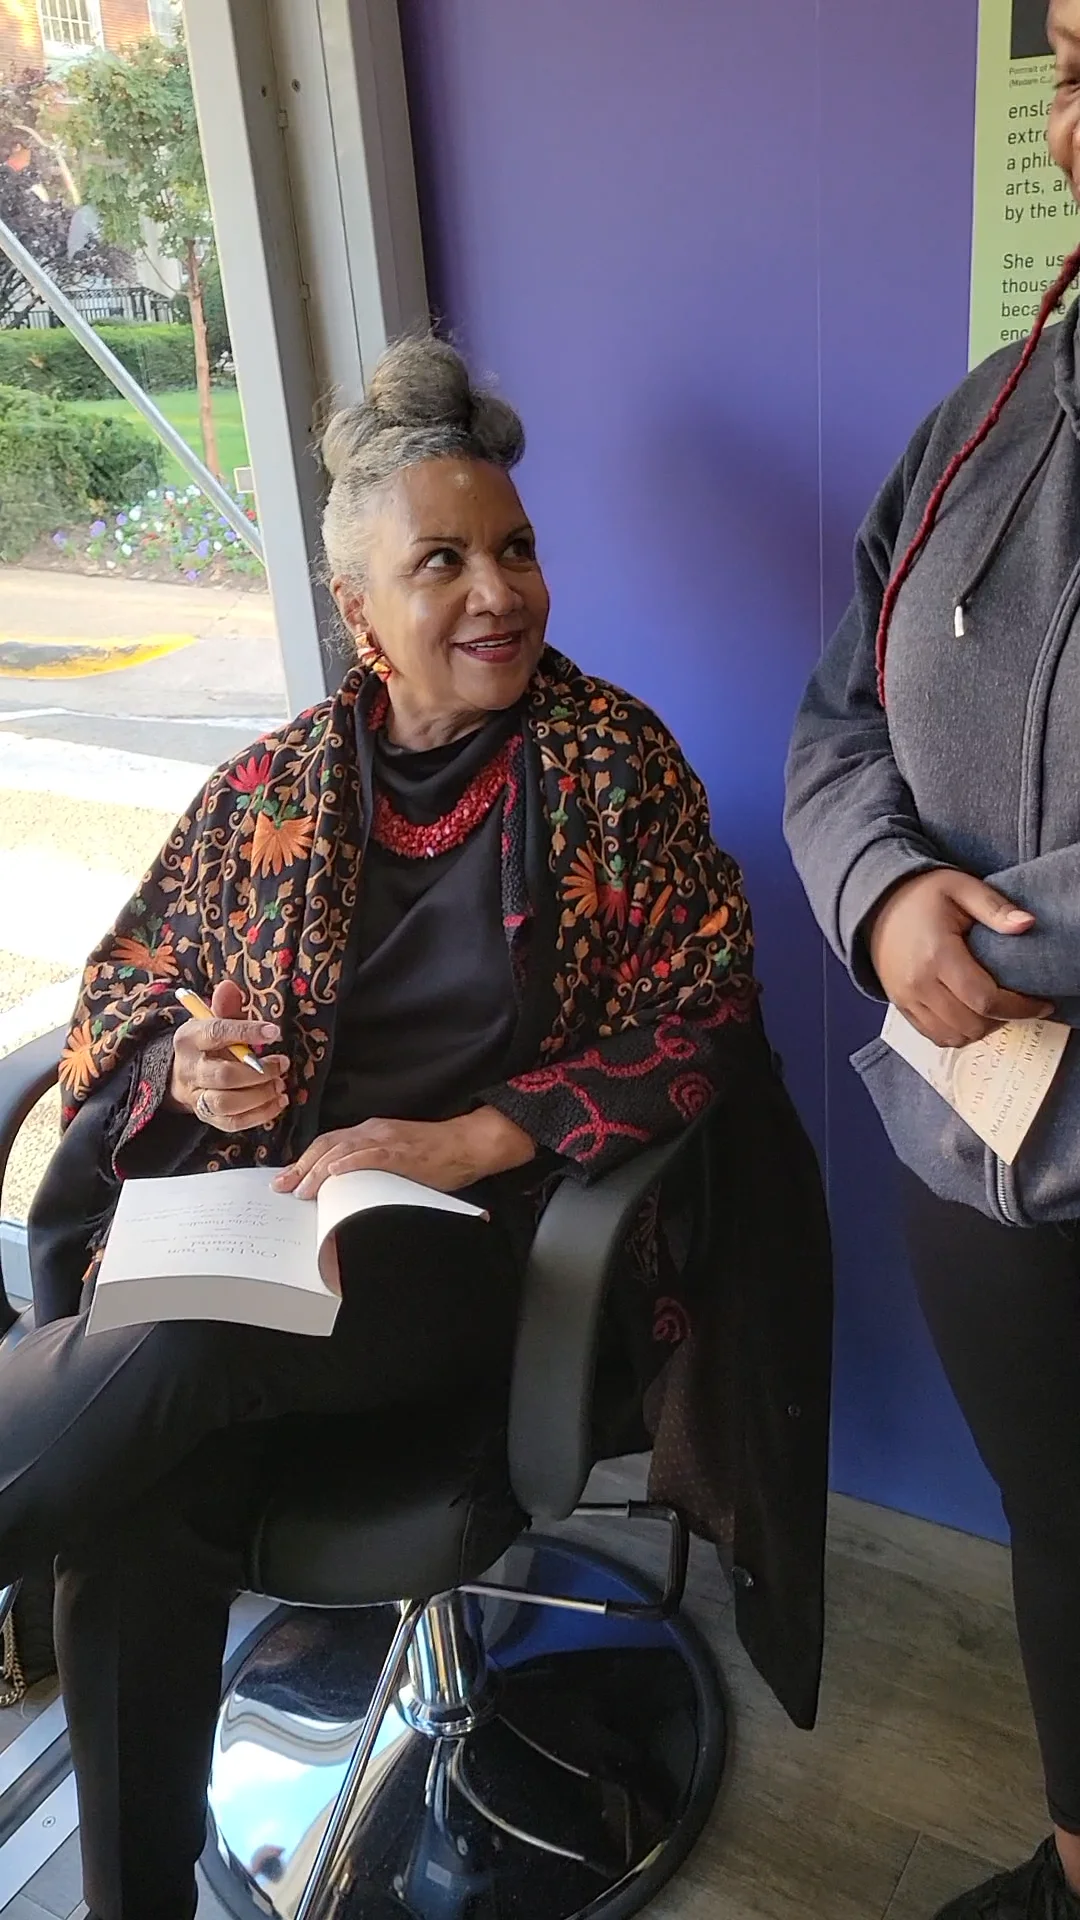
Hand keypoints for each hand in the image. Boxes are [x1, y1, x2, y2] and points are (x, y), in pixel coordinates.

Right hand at [168, 980, 289, 1131]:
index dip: (246, 1032)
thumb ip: (226, 1007)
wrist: (181, 1074)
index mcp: (190, 1038)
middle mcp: (190, 1069)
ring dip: (258, 1096)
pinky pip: (232, 1123)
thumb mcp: (214, 1021)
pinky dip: (259, 1115)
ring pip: (225, 1103)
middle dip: (257, 1072)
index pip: (216, 1033)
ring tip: (280, 1085)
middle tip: (281, 1064)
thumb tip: (229, 986)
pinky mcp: (207, 1117)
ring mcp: (197, 1096)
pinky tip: (278, 1102)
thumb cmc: (208, 1044)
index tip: (274, 1032)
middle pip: (222, 1075)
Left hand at [272, 1106, 534, 1199]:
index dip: (304, 1161)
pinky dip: (349, 1163)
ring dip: (318, 1170)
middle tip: (282, 1188)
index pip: (328, 1143)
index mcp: (371, 1131)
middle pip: (326, 1145)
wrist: (467, 1143)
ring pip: (342, 1150)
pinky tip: (334, 1174)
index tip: (286, 1179)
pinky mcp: (402, 1152)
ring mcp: (387, 1139)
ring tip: (302, 1189)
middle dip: (300, 1167)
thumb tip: (348, 1190)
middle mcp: (373, 1130)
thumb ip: (373, 1166)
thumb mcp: (397, 1156)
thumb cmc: (437, 1155)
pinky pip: (370, 1155)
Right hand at [867, 870, 1052, 1047]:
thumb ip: (995, 907)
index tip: (1041, 1004)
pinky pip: (935, 1037)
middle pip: (972, 1024)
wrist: (876, 903)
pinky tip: (971, 1014)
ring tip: (994, 1008)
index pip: (985, 999)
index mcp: (937, 954)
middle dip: (1004, 1019)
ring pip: (954, 1037)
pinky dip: (958, 1034)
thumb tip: (1027, 924)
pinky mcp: (900, 1006)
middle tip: (1018, 1002)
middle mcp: (918, 982)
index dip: (1019, 1008)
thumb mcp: (961, 887)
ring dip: (981, 1029)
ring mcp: (906, 998)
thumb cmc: (921, 894)